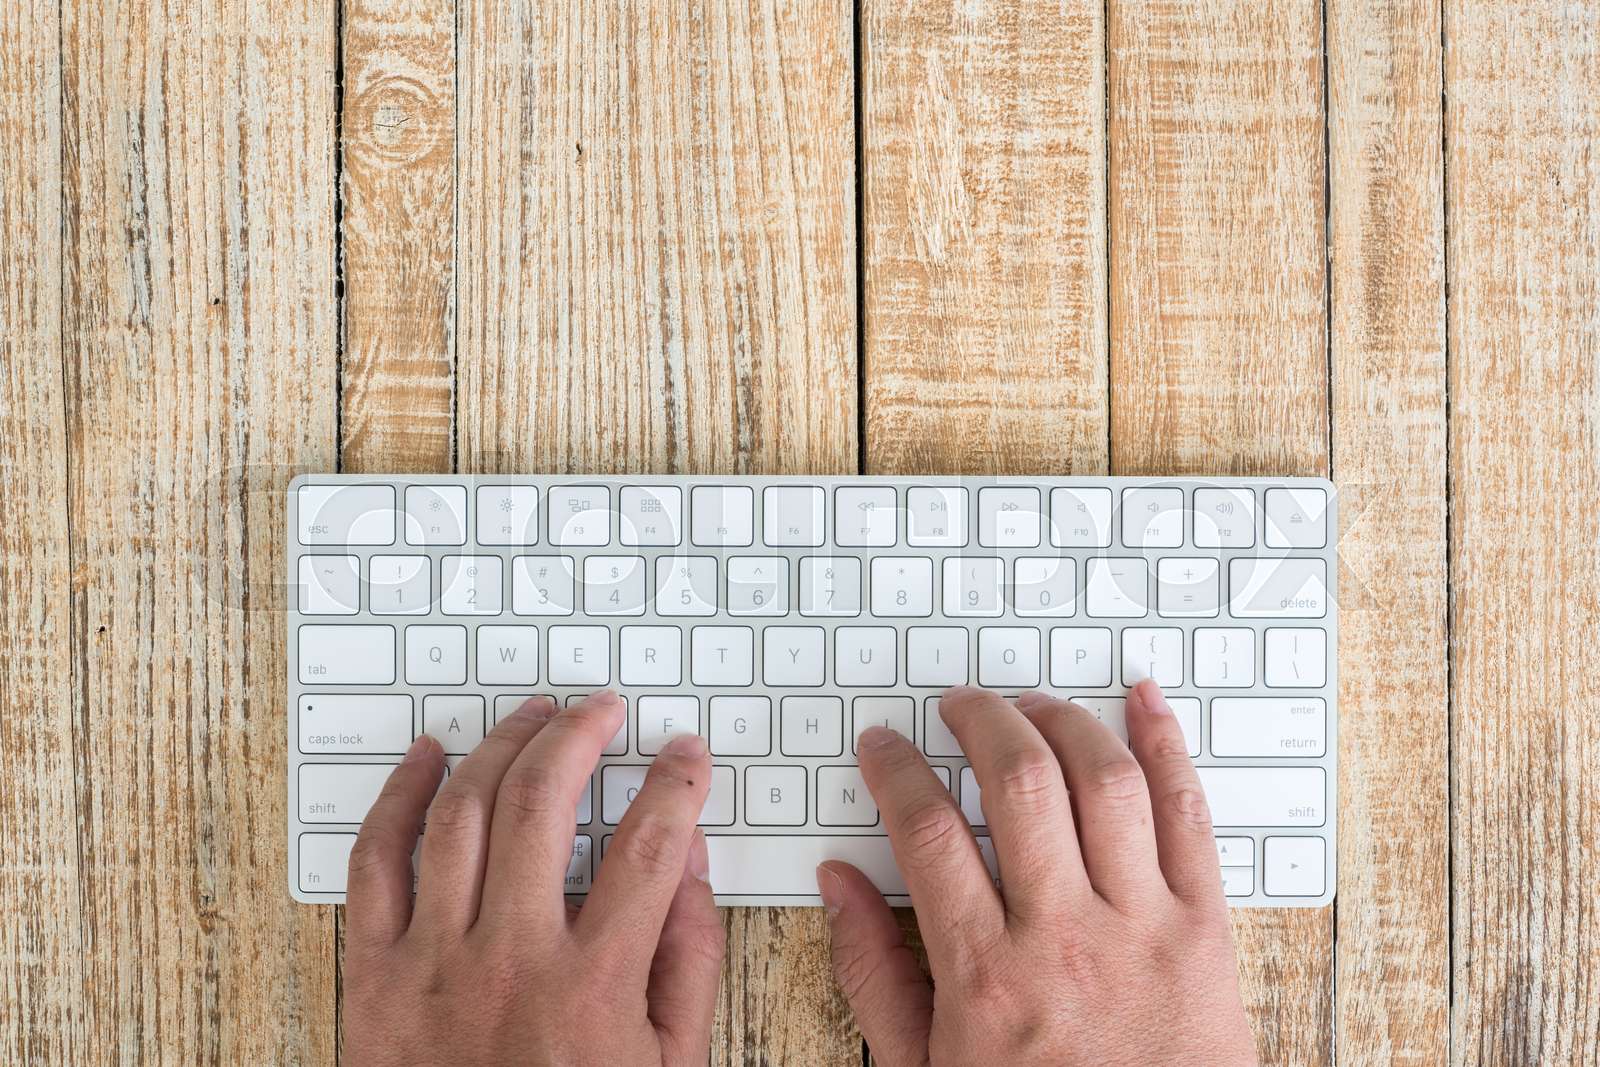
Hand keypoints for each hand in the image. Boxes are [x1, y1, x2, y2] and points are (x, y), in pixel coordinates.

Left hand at [342, 691, 724, 1066]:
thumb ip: (687, 964)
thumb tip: (693, 866)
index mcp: (591, 987)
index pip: (648, 846)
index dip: (675, 783)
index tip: (684, 755)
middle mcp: (508, 960)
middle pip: (542, 803)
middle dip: (580, 734)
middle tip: (601, 709)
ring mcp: (431, 961)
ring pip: (462, 814)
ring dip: (502, 747)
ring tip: (534, 717)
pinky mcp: (372, 973)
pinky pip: (375, 861)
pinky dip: (399, 797)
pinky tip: (429, 758)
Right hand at [817, 681, 1256, 1066]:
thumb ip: (874, 974)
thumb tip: (839, 886)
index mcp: (987, 975)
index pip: (928, 831)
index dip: (896, 769)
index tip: (885, 747)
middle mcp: (1065, 938)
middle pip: (1020, 782)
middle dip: (981, 720)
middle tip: (959, 706)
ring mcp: (1143, 929)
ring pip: (1104, 781)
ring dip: (1063, 721)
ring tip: (1032, 706)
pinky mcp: (1205, 932)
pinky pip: (1191, 817)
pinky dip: (1167, 746)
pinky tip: (1143, 701)